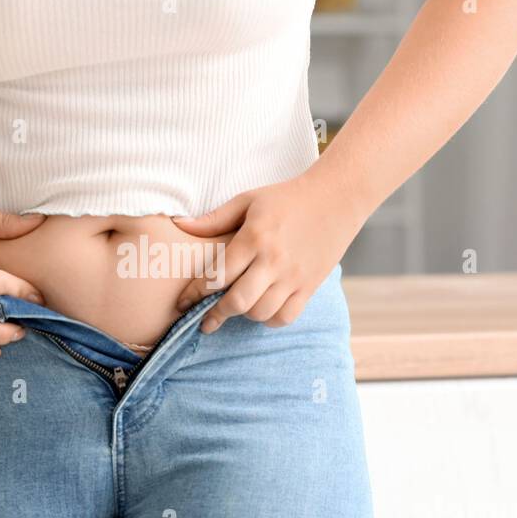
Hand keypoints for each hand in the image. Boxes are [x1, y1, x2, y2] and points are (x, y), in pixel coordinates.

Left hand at [172, 173, 364, 332]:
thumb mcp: (248, 200)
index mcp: (254, 238)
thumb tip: (179, 226)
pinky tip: (263, 309)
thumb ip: (214, 219)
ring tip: (237, 307)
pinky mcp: (310, 286)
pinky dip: (270, 319)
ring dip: (243, 315)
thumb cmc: (287, 197)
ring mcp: (294, 276)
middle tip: (204, 320)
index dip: (194, 293)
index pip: (216, 275)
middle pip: (237, 302)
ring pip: (260, 313)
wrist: (337, 197)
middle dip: (215, 315)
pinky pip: (286, 317)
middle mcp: (273, 261)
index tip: (183, 303)